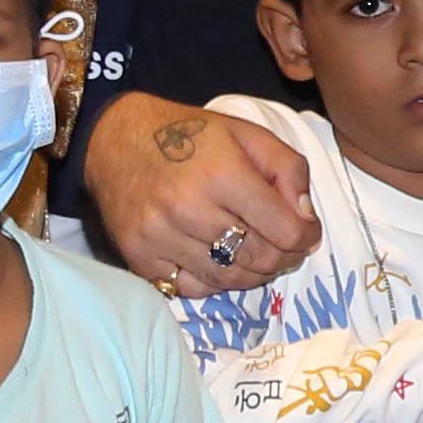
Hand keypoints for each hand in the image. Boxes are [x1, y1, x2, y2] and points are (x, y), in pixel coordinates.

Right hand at [90, 104, 318, 303]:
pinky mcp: (140, 258)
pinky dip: (214, 280)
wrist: (114, 139)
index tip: (307, 232)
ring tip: (255, 251)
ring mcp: (160, 238)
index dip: (307, 236)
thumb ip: (288, 170)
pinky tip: (217, 257)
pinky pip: (193, 288)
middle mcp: (189, 210)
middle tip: (287, 246)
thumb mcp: (247, 133)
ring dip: (253, 272)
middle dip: (285, 257)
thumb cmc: (187, 134)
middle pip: (261, 260)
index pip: (286, 231)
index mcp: (223, 174)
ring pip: (230, 279)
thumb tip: (305, 217)